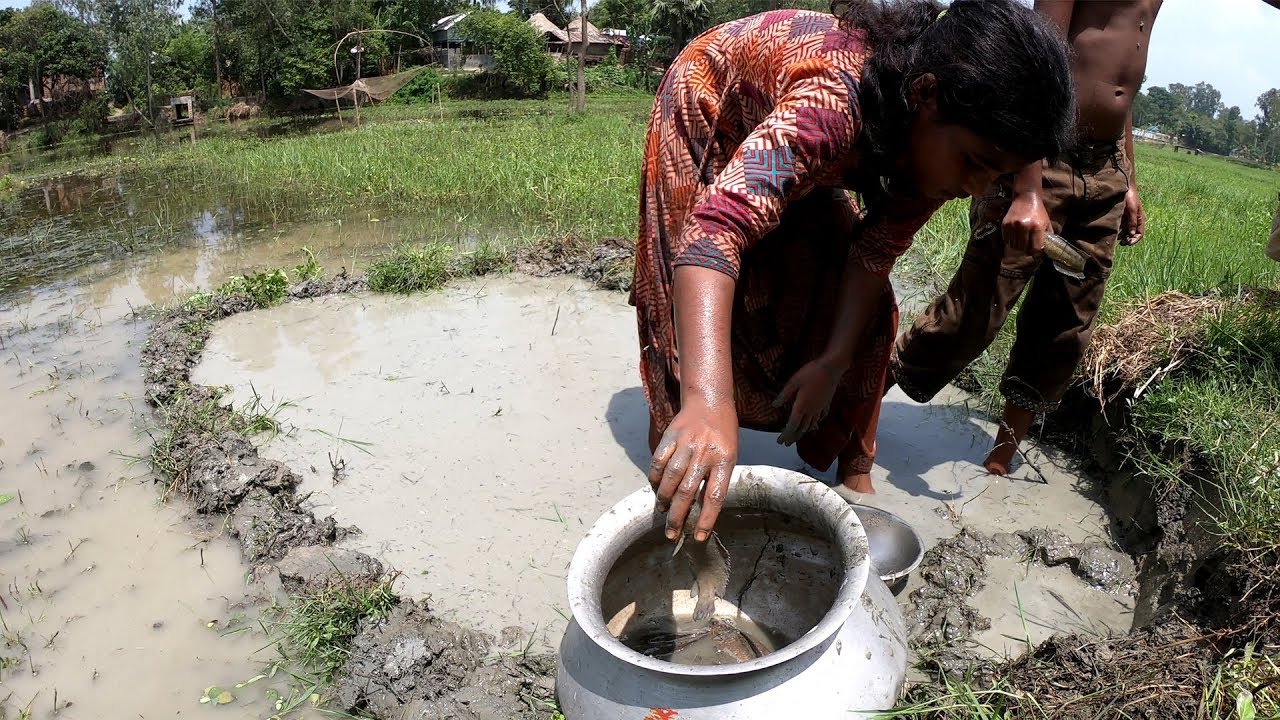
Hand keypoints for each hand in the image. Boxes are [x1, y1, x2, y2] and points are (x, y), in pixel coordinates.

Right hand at [649, 401, 737, 541]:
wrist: (709, 401)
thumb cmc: (722, 435)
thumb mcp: (728, 457)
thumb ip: (715, 480)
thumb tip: (699, 511)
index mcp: (724, 460)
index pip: (714, 496)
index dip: (706, 519)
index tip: (699, 537)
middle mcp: (704, 452)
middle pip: (687, 491)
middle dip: (678, 517)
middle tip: (672, 534)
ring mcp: (685, 443)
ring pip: (670, 478)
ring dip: (664, 500)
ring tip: (662, 512)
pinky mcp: (670, 436)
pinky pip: (658, 462)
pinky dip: (655, 478)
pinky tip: (656, 488)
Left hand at [773, 357, 842, 445]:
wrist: (832, 368)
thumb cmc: (811, 372)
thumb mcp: (794, 382)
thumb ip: (784, 395)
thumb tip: (775, 405)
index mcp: (801, 406)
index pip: (792, 426)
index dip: (786, 434)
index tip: (780, 441)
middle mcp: (811, 411)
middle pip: (801, 428)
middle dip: (793, 437)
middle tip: (786, 443)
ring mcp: (820, 408)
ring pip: (811, 425)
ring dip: (803, 432)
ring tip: (797, 437)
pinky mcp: (826, 404)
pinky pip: (820, 418)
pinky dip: (815, 424)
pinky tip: (814, 424)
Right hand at [1002, 191, 1050, 253]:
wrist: (1026, 198)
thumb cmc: (1038, 211)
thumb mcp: (1047, 222)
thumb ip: (1048, 235)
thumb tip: (1046, 248)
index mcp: (1037, 227)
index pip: (1035, 248)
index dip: (1035, 251)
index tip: (1035, 250)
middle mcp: (1024, 227)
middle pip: (1023, 248)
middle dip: (1026, 249)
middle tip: (1027, 247)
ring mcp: (1013, 226)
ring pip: (1014, 245)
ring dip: (1017, 246)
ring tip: (1021, 242)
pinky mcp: (1005, 224)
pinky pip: (1006, 240)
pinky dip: (1010, 241)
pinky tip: (1015, 237)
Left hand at [1121, 186, 1144, 245]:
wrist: (1123, 188)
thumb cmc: (1130, 197)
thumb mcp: (1132, 209)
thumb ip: (1132, 221)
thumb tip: (1131, 234)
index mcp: (1140, 219)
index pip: (1140, 233)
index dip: (1135, 240)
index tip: (1128, 243)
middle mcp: (1134, 220)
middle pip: (1132, 234)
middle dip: (1128, 240)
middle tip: (1121, 243)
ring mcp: (1127, 219)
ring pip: (1126, 232)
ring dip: (1122, 237)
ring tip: (1116, 239)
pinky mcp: (1121, 216)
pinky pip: (1120, 227)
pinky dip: (1118, 231)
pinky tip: (1113, 233)